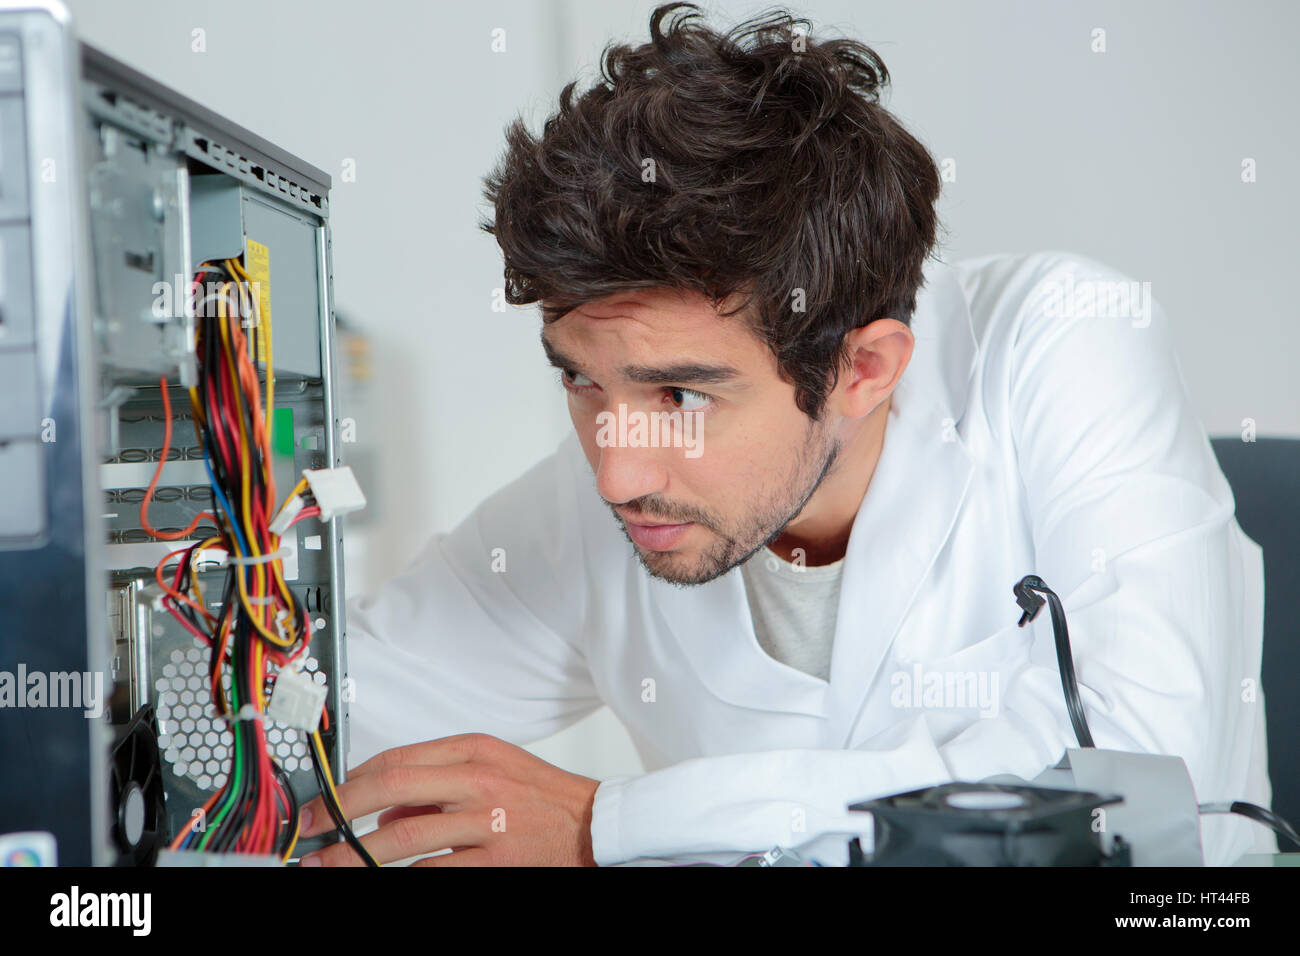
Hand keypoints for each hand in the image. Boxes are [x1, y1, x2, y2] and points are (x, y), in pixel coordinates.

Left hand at [296, 733, 599, 865]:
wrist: (593, 825)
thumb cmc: (542, 796)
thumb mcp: (492, 767)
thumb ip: (438, 780)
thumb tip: (384, 806)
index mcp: (473, 752)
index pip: (396, 759)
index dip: (350, 780)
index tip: (324, 799)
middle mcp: (477, 782)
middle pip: (390, 786)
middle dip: (339, 810)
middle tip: (309, 828)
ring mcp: (485, 823)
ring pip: (403, 834)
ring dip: (355, 852)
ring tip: (326, 862)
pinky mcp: (494, 861)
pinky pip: (432, 870)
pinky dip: (400, 875)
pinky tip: (379, 877)